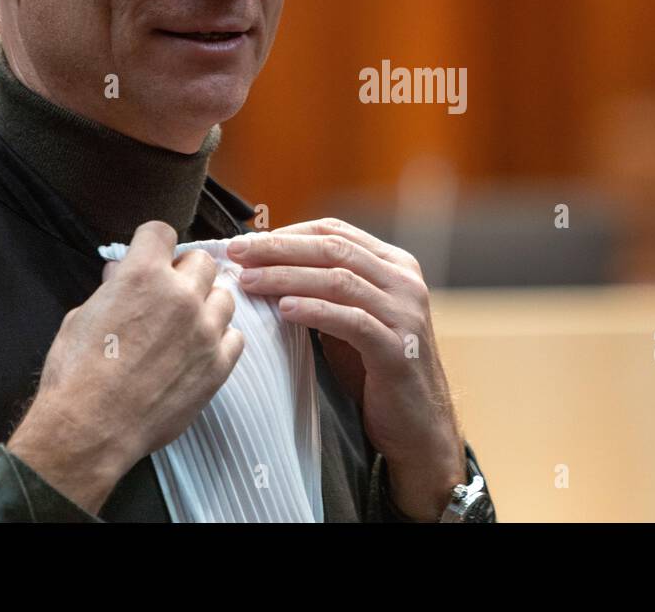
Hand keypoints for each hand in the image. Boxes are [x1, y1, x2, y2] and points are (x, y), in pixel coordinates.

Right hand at [8, 221, 242, 513]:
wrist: (90, 430)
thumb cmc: (77, 376)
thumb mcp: (82, 317)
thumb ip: (112, 290)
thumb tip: (120, 274)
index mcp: (143, 276)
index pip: (161, 232)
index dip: (152, 243)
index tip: (150, 254)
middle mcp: (181, 296)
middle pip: (202, 261)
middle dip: (185, 271)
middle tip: (169, 292)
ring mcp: (205, 331)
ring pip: (224, 297)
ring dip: (206, 304)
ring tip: (185, 324)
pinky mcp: (218, 365)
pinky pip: (234, 337)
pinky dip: (219, 339)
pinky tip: (198, 351)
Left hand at [228, 218, 465, 519]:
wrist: (417, 423)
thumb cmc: (374, 368)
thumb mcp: (352, 317)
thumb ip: (325, 288)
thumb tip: (265, 266)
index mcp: (395, 265)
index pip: (336, 231)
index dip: (289, 233)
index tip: (248, 241)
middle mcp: (404, 281)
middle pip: (334, 250)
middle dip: (279, 249)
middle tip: (237, 253)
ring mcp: (405, 313)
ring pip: (339, 280)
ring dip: (287, 277)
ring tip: (249, 281)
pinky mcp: (398, 348)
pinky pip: (352, 321)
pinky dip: (315, 311)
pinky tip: (285, 309)